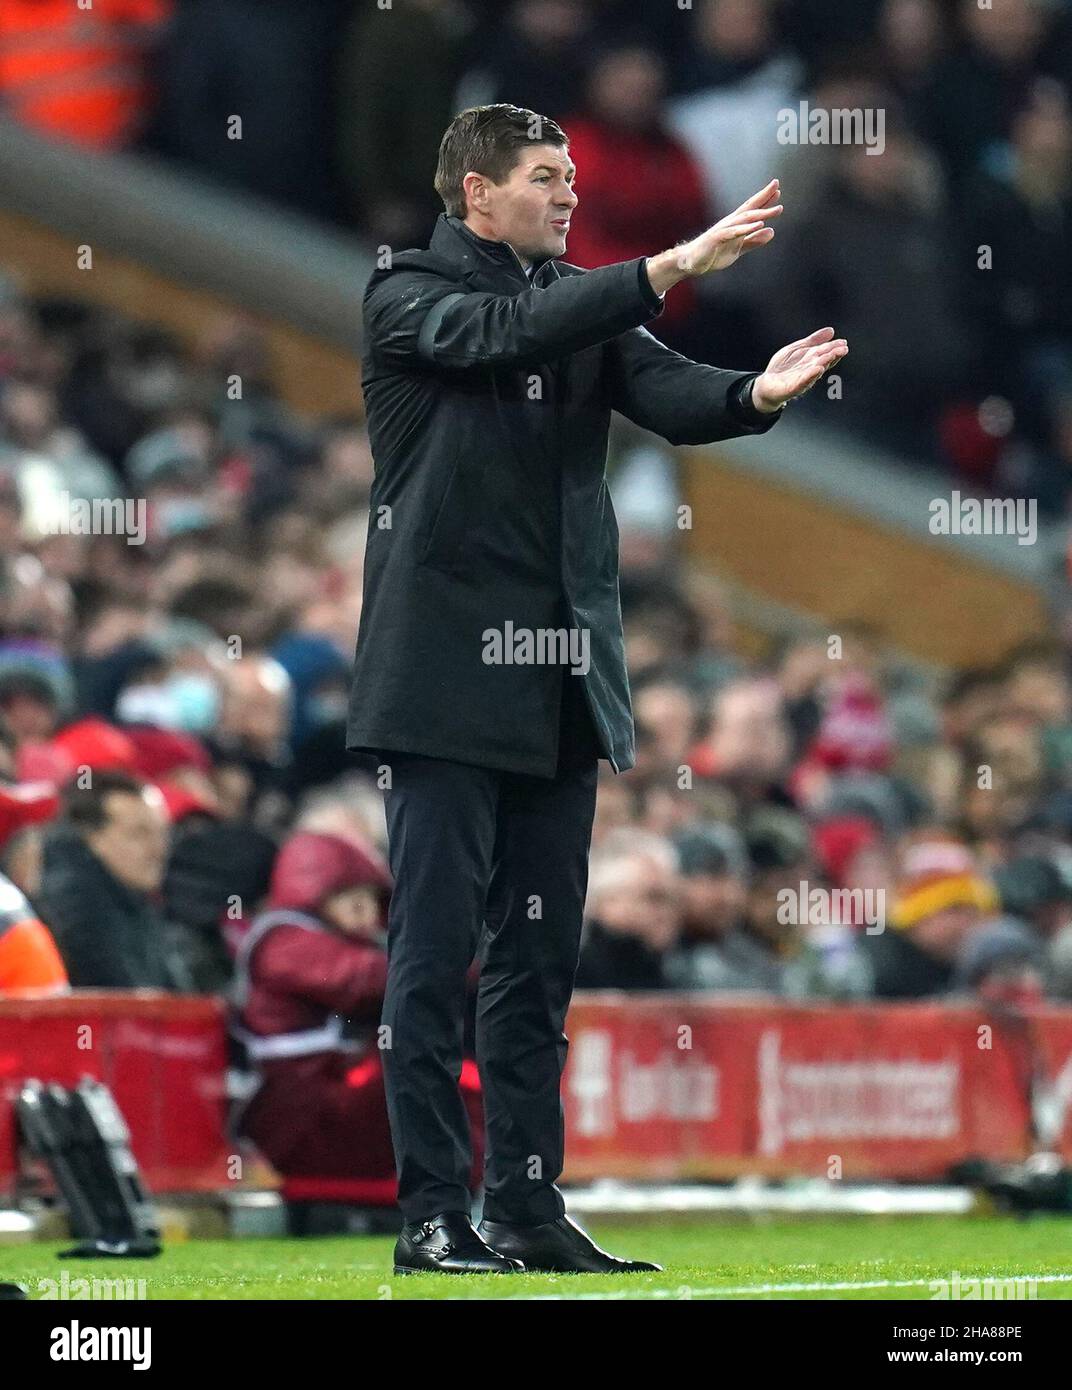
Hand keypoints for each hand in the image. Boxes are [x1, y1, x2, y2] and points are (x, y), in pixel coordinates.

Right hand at [646, 180, 782, 293]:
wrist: (691, 263)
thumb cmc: (713, 254)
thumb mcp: (738, 249)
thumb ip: (754, 240)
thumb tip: (772, 231)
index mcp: (735, 225)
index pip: (751, 210)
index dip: (764, 200)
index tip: (777, 191)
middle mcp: (730, 223)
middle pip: (749, 208)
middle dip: (763, 197)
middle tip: (776, 185)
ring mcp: (723, 230)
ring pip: (744, 219)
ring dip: (761, 213)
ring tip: (777, 209)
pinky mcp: (717, 238)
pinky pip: (734, 232)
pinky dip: (747, 228)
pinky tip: (759, 225)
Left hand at [752, 327, 847, 411]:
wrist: (767, 384)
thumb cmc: (784, 367)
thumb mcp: (799, 348)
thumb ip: (813, 341)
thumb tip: (831, 330)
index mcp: (812, 360)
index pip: (826, 353)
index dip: (835, 348)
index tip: (844, 343)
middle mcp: (809, 370)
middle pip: (823, 362)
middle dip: (833, 356)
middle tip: (843, 349)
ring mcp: (802, 379)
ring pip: (815, 371)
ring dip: (824, 364)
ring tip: (831, 356)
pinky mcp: (792, 388)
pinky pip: (802, 382)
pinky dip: (810, 376)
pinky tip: (817, 370)